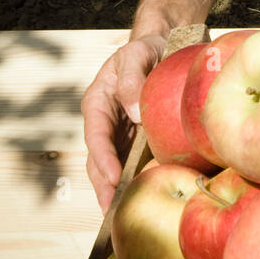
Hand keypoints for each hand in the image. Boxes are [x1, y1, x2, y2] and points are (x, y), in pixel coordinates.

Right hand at [82, 33, 165, 211]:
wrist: (163, 43)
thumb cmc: (146, 48)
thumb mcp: (136, 55)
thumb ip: (132, 80)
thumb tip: (134, 113)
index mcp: (98, 102)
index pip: (96, 135)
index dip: (103, 158)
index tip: (113, 177)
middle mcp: (106, 122)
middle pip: (100, 159)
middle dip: (104, 186)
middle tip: (112, 211)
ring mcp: (120, 133)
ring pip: (115, 166)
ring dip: (117, 190)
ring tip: (123, 215)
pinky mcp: (138, 138)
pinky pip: (135, 161)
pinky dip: (137, 179)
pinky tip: (146, 196)